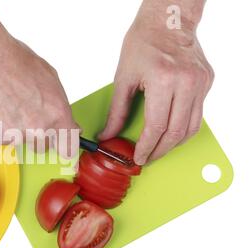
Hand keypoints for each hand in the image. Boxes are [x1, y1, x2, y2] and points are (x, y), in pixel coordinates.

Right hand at [0, 0, 78, 156]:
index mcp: (57, 114)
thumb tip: (69, 125)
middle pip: (42, 147)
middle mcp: (38, 130)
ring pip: (18, 142)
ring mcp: (14, 136)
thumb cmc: (16, 61)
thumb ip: (60, 107)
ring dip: (14, 130)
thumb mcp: (51, 79)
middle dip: (37, 135)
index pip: (68, 148)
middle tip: (24, 112)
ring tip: (5, 103)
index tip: (65, 156)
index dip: (66, 150)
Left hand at [99, 1, 213, 164]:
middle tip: (147, 158)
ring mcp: (200, 83)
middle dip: (160, 151)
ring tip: (158, 149)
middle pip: (176, 132)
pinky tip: (170, 130)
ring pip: (191, 127)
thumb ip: (117, 110)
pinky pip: (198, 114)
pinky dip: (184, 127)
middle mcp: (186, 83)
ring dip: (174, 143)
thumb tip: (108, 134)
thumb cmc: (143, 43)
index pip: (157, 126)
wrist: (168, 20)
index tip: (139, 157)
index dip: (147, 147)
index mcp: (163, 80)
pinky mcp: (207, 82)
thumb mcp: (123, 77)